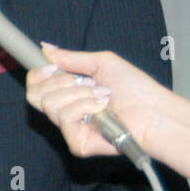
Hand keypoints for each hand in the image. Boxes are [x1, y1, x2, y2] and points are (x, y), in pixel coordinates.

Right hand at [26, 43, 167, 158]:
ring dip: (79, 93)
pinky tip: (102, 108)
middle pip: (34, 95)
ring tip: (103, 95)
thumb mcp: (102, 63)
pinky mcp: (76, 143)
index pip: (35, 86)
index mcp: (68, 93)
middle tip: (88, 82)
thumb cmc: (136, 89)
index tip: (52, 67)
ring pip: (50, 104)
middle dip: (60, 82)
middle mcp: (65, 111)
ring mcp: (69, 129)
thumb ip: (71, 57)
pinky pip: (64, 118)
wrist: (155, 111)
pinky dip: (84, 107)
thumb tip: (45, 47)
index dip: (38, 75)